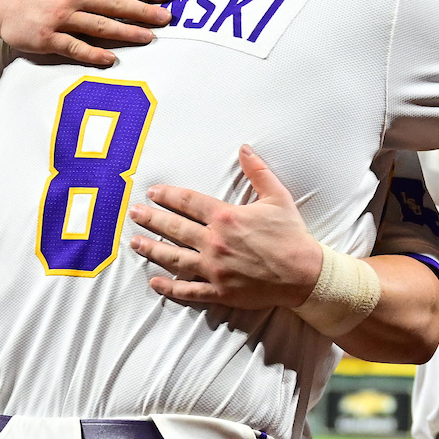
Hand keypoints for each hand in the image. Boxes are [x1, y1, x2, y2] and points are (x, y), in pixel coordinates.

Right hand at [0, 0, 168, 67]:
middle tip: (166, 18)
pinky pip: (74, 47)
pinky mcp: (48, 37)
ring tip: (148, 38)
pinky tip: (110, 59)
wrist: (0, 1)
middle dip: (143, 11)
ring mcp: (61, 17)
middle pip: (115, 5)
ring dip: (125, 32)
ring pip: (99, 26)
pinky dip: (92, 54)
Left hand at [128, 145, 322, 308]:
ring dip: (152, 249)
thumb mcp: (278, 197)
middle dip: (151, 219)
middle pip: (174, 228)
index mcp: (226, 217)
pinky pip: (188, 289)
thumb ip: (258, 172)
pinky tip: (155, 282)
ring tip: (135, 243)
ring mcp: (214, 269)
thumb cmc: (292, 235)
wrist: (304, 274)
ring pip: (174, 258)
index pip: (187, 202)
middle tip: (134, 214)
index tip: (153, 192)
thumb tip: (244, 148)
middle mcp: (214, 242)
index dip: (167, 196)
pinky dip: (170, 287)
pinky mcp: (219, 290)